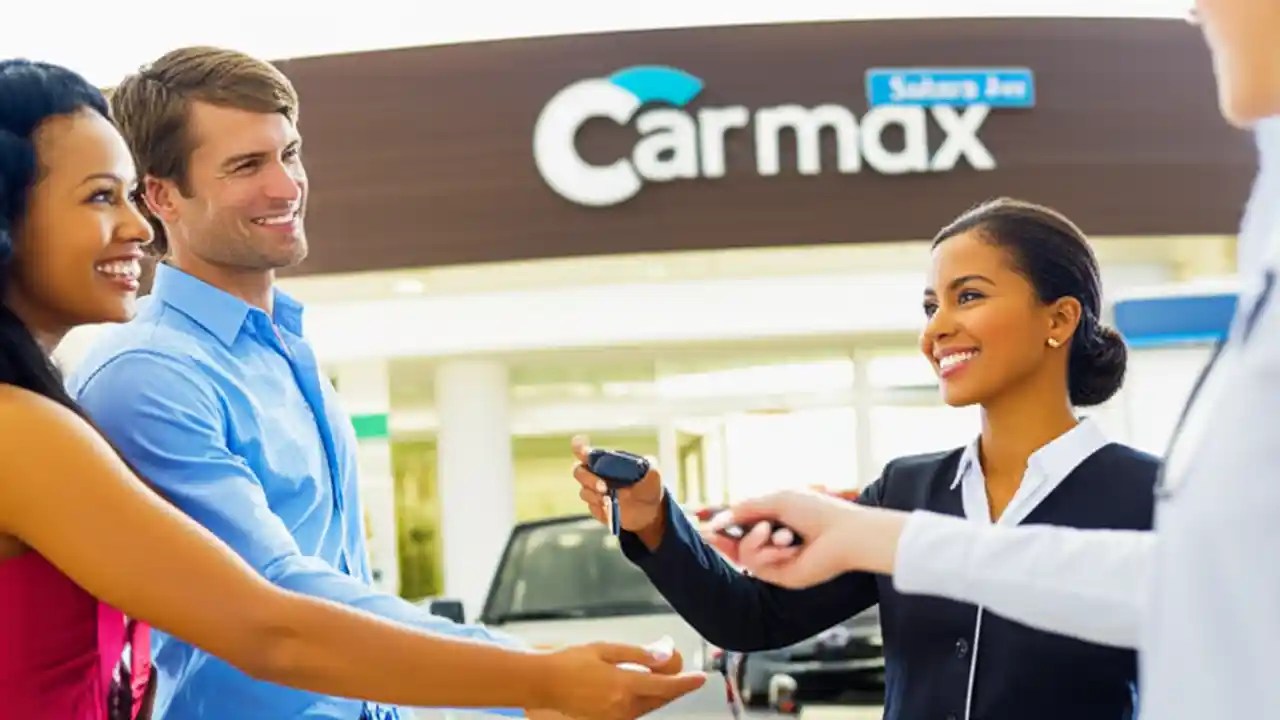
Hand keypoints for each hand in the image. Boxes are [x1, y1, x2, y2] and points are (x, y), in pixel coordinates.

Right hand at [536, 641, 706, 719]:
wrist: (542, 684)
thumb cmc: (571, 661)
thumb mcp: (605, 650)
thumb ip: (638, 654)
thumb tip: (665, 655)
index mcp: (623, 686)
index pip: (665, 686)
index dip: (686, 682)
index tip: (701, 677)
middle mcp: (622, 707)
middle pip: (660, 699)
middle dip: (674, 686)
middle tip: (680, 671)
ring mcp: (614, 718)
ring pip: (648, 707)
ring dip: (658, 693)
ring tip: (659, 677)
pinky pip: (633, 712)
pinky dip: (642, 700)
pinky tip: (638, 688)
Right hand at [572, 436, 665, 544]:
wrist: (650, 513)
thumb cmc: (649, 487)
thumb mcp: (654, 475)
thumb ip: (650, 466)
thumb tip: (647, 460)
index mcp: (606, 460)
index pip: (585, 450)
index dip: (579, 448)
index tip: (583, 451)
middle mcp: (596, 474)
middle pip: (579, 471)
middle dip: (588, 479)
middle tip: (604, 488)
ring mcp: (594, 491)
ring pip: (584, 491)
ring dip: (595, 496)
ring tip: (610, 501)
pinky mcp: (596, 507)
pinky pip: (591, 507)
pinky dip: (600, 509)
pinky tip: (612, 509)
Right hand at [702, 489, 908, 588]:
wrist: (844, 534)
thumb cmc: (817, 512)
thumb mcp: (776, 500)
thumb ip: (745, 509)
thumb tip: (718, 520)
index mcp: (775, 522)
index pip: (741, 527)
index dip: (724, 526)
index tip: (708, 525)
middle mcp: (774, 543)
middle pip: (736, 545)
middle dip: (725, 538)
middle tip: (712, 532)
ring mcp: (777, 561)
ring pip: (743, 555)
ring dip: (755, 542)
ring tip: (778, 534)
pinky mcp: (782, 577)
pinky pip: (757, 566)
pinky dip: (769, 553)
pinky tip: (788, 546)